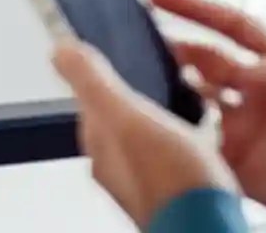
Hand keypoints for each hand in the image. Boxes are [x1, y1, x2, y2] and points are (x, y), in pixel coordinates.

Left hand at [52, 40, 236, 229]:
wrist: (207, 225)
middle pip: (122, 118)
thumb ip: (93, 82)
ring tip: (188, 99)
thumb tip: (59, 49)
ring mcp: (150, 179)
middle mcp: (121, 166)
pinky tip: (205, 133)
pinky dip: (190, 138)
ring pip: (152, 136)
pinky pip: (180, 153)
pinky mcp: (180, 188)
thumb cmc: (170, 183)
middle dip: (140, 95)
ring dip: (167, 115)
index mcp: (102, 146)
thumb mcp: (127, 117)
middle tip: (158, 74)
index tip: (111, 54)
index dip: (101, 77)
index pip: (90, 103)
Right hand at [152, 0, 265, 228]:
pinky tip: (164, 122)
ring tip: (148, 79)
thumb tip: (238, 71)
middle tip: (146, 44)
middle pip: (203, 60)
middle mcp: (250, 89)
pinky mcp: (230, 156)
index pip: (228, 26)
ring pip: (192, 97)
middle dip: (175, 49)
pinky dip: (178, 131)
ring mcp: (238, 122)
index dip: (194, 9)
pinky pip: (195, 140)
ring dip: (171, 86)